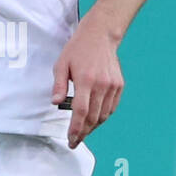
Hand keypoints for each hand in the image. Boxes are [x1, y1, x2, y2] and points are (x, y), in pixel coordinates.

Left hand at [51, 12, 123, 148]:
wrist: (101, 35)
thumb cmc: (78, 49)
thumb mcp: (61, 64)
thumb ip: (58, 85)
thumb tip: (55, 103)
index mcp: (86, 80)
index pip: (81, 112)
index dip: (76, 129)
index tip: (71, 139)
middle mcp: (101, 85)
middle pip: (93, 117)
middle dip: (84, 132)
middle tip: (75, 141)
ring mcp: (112, 86)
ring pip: (103, 115)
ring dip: (93, 127)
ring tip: (83, 132)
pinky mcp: (119, 85)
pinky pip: (111, 108)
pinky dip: (103, 117)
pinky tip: (94, 120)